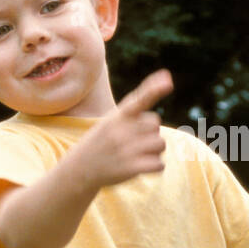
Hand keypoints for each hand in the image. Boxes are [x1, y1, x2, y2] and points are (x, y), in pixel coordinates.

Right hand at [79, 69, 172, 189]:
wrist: (80, 169)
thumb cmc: (103, 140)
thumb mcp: (113, 117)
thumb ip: (137, 102)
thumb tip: (167, 78)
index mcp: (117, 116)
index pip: (139, 100)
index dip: (154, 90)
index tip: (168, 82)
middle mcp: (121, 131)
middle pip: (155, 124)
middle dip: (149, 132)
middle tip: (133, 141)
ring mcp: (126, 150)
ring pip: (160, 144)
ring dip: (154, 150)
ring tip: (137, 154)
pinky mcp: (131, 168)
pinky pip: (159, 164)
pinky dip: (155, 166)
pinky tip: (141, 166)